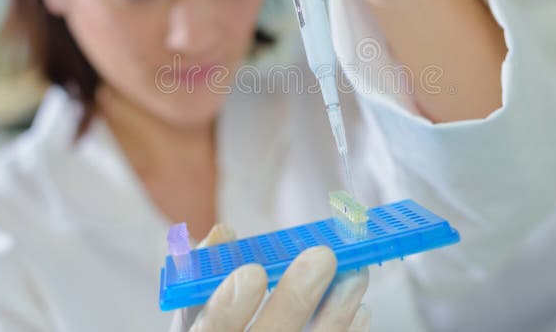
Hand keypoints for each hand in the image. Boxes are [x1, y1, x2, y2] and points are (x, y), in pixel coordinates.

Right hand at [169, 225, 369, 331]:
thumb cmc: (218, 326)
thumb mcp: (196, 306)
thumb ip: (205, 270)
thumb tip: (224, 233)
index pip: (212, 330)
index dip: (230, 305)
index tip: (253, 271)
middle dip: (297, 297)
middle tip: (322, 256)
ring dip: (337, 311)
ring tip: (354, 274)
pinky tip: (359, 309)